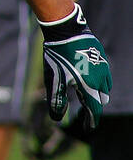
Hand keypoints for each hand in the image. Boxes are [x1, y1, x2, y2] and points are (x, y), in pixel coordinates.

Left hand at [39, 4, 111, 132]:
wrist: (66, 30)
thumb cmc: (57, 56)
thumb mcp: (53, 80)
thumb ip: (56, 100)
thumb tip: (57, 118)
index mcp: (89, 87)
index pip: (93, 110)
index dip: (90, 121)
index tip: (87, 129)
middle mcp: (100, 79)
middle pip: (101, 100)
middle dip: (94, 108)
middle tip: (84, 113)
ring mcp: (103, 68)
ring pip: (105, 88)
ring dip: (98, 95)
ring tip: (87, 97)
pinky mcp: (101, 58)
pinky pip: (105, 75)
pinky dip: (99, 82)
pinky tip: (89, 79)